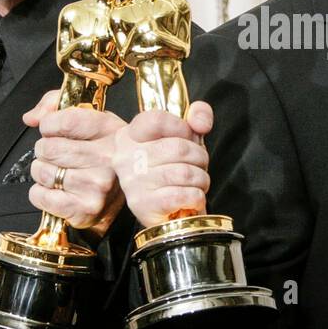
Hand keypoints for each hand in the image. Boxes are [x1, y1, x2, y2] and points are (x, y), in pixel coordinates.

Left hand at [23, 90, 126, 236]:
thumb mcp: (90, 118)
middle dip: (45, 150)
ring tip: (60, 173)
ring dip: (43, 172)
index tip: (53, 130)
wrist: (128, 191)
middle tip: (59, 155)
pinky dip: (40, 193)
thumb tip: (31, 118)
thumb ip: (56, 105)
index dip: (49, 125)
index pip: (66, 121)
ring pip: (42, 172)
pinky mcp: (86, 208)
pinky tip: (57, 190)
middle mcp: (108, 157)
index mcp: (110, 130)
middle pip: (49, 148)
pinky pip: (40, 195)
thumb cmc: (103, 154)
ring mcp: (98, 185)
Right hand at [112, 101, 213, 227]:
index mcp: (131, 135)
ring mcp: (132, 182)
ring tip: (197, 183)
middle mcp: (125, 157)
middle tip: (199, 166)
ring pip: (184, 173)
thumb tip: (200, 123)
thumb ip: (196, 116)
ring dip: (201, 179)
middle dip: (200, 158)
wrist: (163, 212)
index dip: (182, 127)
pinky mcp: (143, 205)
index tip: (189, 138)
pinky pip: (182, 195)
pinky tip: (193, 198)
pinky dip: (196, 197)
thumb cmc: (173, 169)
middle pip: (178, 148)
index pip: (157, 119)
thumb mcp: (183, 136)